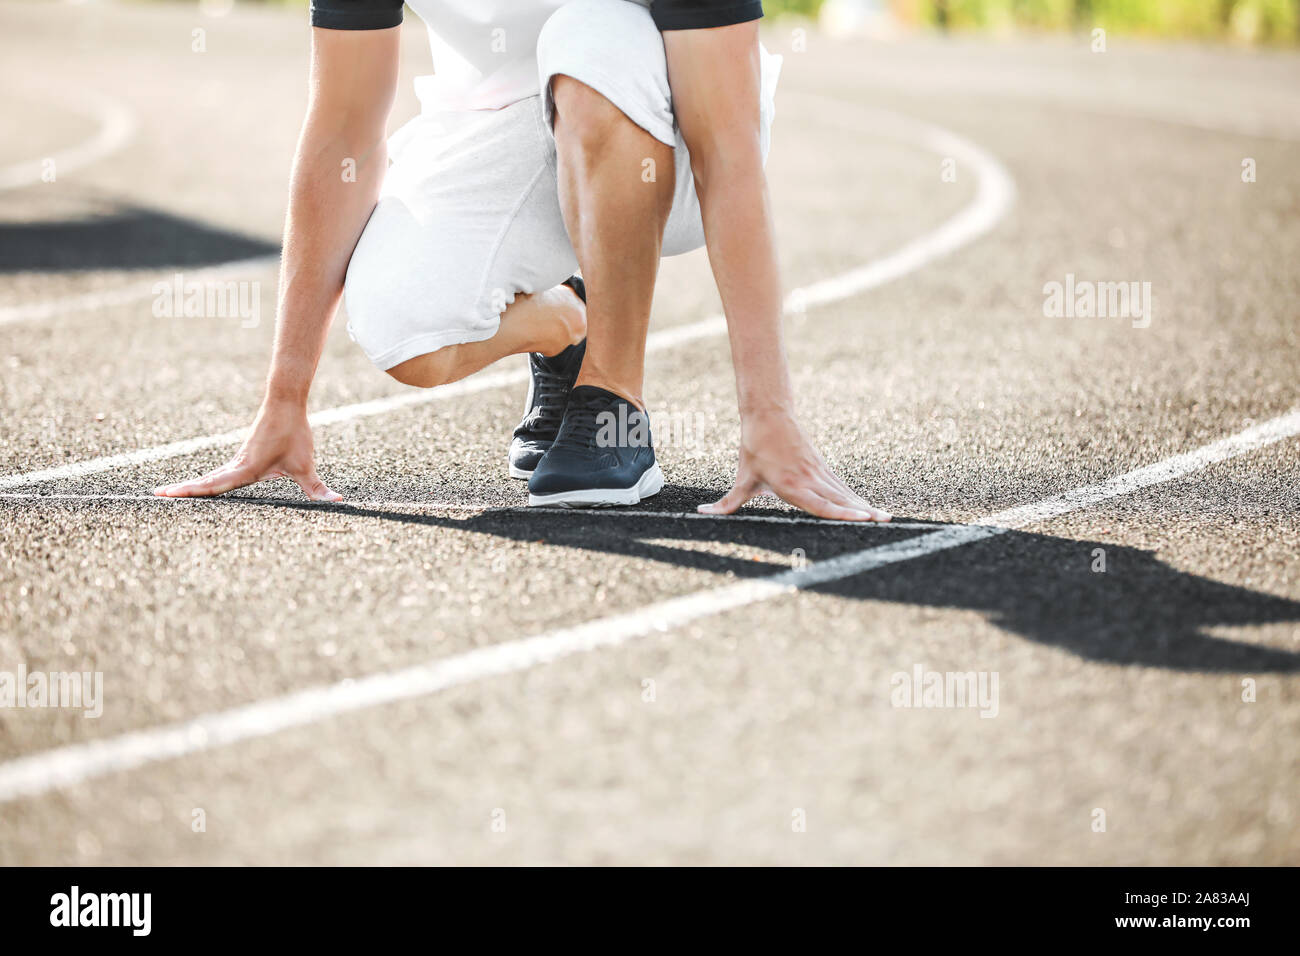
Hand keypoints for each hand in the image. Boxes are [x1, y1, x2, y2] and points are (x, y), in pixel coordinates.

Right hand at [153, 400, 340, 500]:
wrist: (285, 404)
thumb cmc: (295, 434)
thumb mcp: (306, 466)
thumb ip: (316, 488)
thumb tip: (336, 500)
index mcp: (245, 469)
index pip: (214, 486)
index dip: (191, 492)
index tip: (167, 494)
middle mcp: (236, 465)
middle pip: (205, 482)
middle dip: (183, 491)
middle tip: (157, 495)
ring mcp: (237, 461)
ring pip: (211, 477)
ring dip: (192, 486)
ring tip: (170, 494)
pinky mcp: (242, 458)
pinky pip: (220, 473)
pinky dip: (207, 481)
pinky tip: (203, 487)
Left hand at [700, 407, 889, 521]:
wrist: (768, 415)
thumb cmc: (754, 449)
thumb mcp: (742, 478)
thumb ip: (726, 503)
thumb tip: (702, 514)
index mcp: (790, 484)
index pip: (819, 503)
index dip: (840, 513)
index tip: (859, 518)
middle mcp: (808, 479)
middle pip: (839, 499)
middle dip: (861, 512)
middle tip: (883, 521)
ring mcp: (818, 472)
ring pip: (844, 492)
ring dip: (864, 505)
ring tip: (884, 517)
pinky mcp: (822, 467)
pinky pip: (841, 486)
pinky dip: (855, 497)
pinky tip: (868, 507)